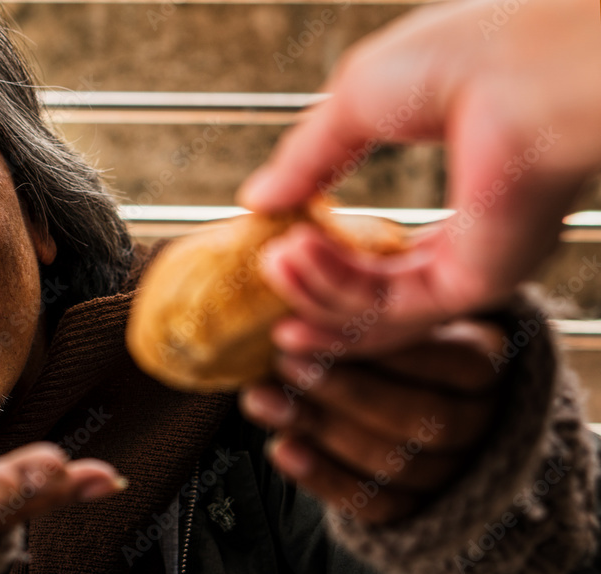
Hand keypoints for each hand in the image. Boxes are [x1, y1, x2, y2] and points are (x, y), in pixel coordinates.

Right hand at [239, 0, 600, 352]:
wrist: (522, 59)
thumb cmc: (465, 56)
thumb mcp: (358, 102)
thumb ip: (308, 160)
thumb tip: (258, 201)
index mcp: (463, 196)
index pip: (384, 255)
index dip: (325, 262)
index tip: (275, 252)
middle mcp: (473, 240)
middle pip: (375, 297)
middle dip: (311, 293)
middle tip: (265, 276)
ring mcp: (476, 265)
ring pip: (375, 311)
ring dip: (313, 290)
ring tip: (273, 261)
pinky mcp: (475, 282)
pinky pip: (388, 306)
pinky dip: (334, 287)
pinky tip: (296, 256)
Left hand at [240, 319, 504, 523]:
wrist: (411, 403)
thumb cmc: (397, 345)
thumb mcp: (398, 316)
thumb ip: (366, 311)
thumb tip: (302, 298)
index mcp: (489, 363)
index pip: (455, 361)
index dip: (386, 348)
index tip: (321, 325)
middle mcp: (482, 422)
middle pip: (424, 417)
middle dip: (346, 391)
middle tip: (286, 363)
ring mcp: (454, 472)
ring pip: (396, 462)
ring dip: (321, 430)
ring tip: (264, 401)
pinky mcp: (418, 509)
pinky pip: (375, 505)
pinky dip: (323, 478)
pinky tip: (283, 448)